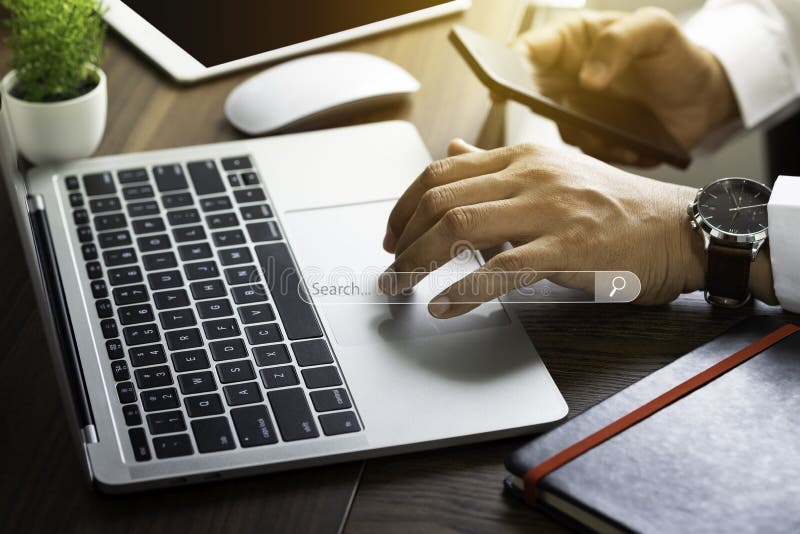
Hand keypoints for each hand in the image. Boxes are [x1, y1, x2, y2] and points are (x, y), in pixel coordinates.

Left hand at [380, 139, 709, 317]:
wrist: (681, 228)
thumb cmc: (618, 207)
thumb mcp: (553, 173)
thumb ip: (497, 167)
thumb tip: (451, 153)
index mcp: (523, 158)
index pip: (441, 173)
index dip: (404, 206)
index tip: (392, 234)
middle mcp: (531, 176)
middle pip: (442, 200)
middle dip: (403, 239)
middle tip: (389, 269)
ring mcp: (550, 210)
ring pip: (461, 228)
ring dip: (418, 262)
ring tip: (400, 288)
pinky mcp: (570, 248)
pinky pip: (502, 270)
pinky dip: (464, 291)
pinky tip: (443, 306)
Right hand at [513, 8, 737, 164]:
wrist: (706, 97)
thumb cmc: (676, 54)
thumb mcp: (656, 30)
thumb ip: (619, 42)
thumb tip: (587, 77)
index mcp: (571, 44)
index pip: (527, 51)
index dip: (505, 67)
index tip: (500, 86)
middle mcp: (564, 80)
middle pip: (530, 96)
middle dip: (541, 109)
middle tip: (564, 113)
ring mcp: (576, 114)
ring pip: (561, 130)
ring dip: (587, 135)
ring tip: (620, 133)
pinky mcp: (593, 142)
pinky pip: (587, 153)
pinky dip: (609, 152)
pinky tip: (634, 147)